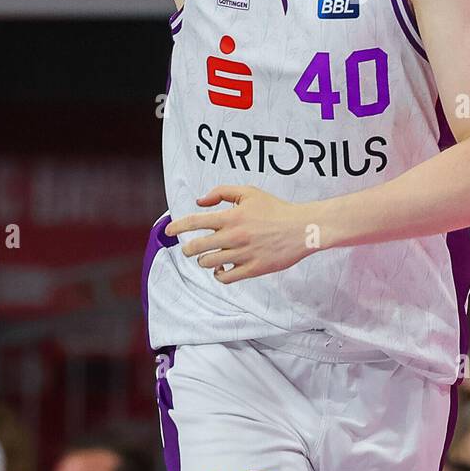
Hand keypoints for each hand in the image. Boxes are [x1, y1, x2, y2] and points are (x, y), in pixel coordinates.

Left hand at [166, 186, 320, 283]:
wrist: (302, 228)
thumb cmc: (275, 209)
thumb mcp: (249, 192)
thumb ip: (221, 193)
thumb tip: (199, 202)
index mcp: (231, 216)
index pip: (194, 222)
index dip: (176, 226)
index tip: (167, 230)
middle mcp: (234, 236)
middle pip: (196, 247)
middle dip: (188, 248)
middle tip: (190, 248)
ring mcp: (243, 254)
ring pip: (208, 263)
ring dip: (204, 260)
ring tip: (209, 256)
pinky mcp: (253, 269)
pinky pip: (225, 278)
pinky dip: (218, 274)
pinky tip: (221, 268)